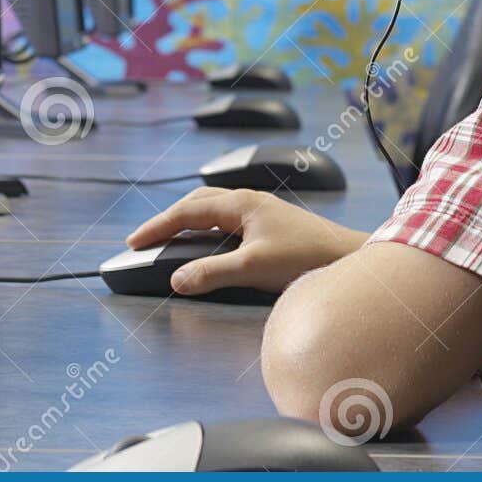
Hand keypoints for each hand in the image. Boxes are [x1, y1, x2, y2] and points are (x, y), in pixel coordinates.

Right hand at [125, 188, 369, 295]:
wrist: (347, 258)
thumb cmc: (307, 257)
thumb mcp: (253, 268)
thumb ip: (212, 273)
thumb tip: (177, 279)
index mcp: (241, 204)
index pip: (187, 211)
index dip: (157, 227)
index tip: (134, 242)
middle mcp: (248, 203)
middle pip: (197, 204)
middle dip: (168, 221)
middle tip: (145, 240)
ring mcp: (260, 214)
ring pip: (212, 212)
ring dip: (187, 224)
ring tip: (167, 242)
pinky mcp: (269, 228)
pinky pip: (226, 224)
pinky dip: (206, 233)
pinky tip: (206, 248)